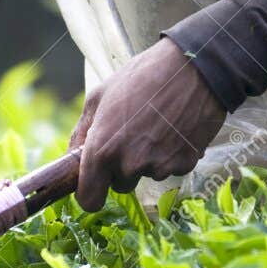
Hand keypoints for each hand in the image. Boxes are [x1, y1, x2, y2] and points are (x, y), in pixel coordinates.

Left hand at [71, 37, 226, 211]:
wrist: (193, 68)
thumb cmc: (141, 77)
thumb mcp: (100, 96)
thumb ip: (82, 132)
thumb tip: (72, 155)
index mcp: (102, 149)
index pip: (89, 200)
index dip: (91, 193)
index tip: (95, 184)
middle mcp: (130, 164)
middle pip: (120, 186)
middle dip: (122, 168)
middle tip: (131, 135)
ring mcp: (159, 166)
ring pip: (147, 175)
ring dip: (148, 159)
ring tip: (156, 124)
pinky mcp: (185, 164)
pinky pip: (171, 168)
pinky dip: (171, 154)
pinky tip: (174, 127)